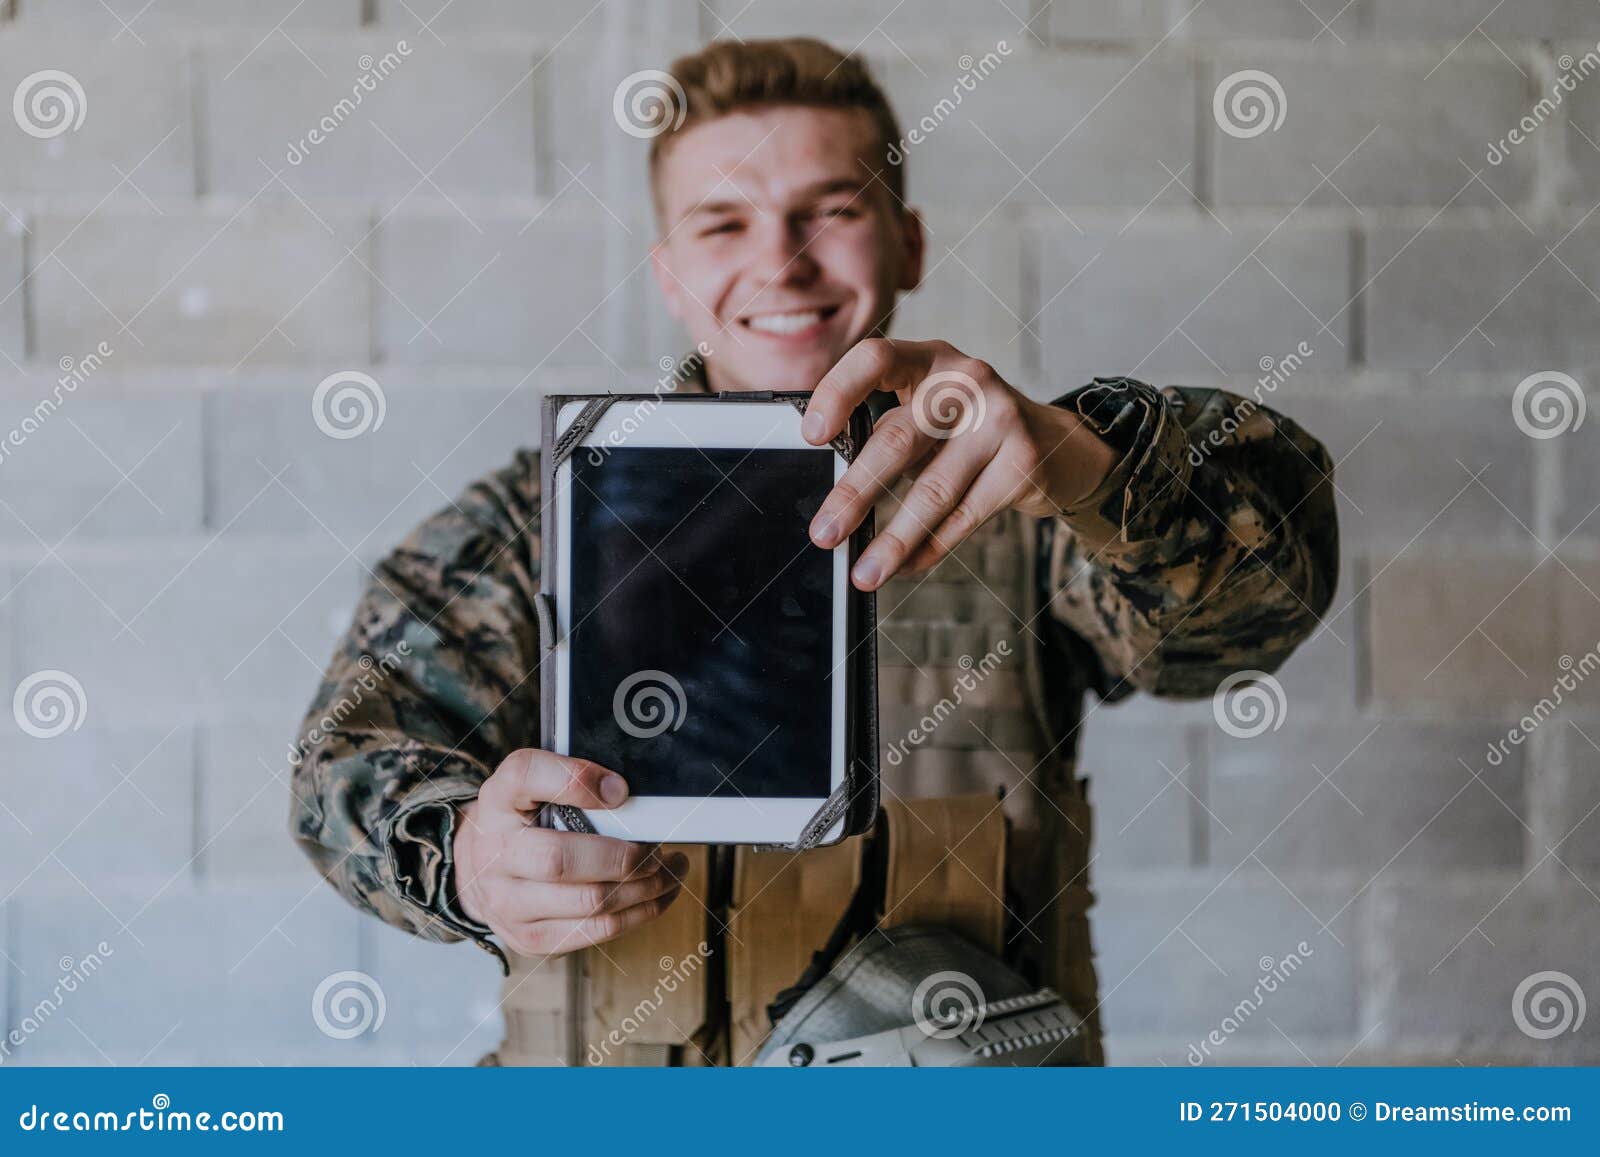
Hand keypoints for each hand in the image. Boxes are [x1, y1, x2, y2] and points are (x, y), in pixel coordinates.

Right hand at [452, 749, 686, 956]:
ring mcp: (508, 904)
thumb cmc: (520, 819)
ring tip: (671, 871)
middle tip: (659, 848)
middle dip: (625, 857)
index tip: (620, 790)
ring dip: (645, 888)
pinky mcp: (530, 938)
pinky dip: (638, 914)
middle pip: (562, 861)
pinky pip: (595, 932)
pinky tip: (657, 896)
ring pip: (589, 903)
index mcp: (498, 799)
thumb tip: (620, 792)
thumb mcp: (532, 781)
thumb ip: (570, 774)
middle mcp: (495, 854)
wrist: (478, 867)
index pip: (527, 776)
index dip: (576, 781)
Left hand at [802, 339, 1117, 588]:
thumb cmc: (970, 429)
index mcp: (929, 360)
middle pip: (898, 439)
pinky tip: (904, 566)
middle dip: (855, 493)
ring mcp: (1000, 419)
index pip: (875, 359)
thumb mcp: (929, 412)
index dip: (838, 392)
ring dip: (893, 539)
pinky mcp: (1023, 463)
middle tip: (824, 532)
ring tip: (865, 572)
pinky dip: (929, 548)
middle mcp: (966, 380)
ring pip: (933, 491)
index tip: (812, 436)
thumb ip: (886, 432)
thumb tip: (833, 495)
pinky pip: (964, 517)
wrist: (1057, 445)